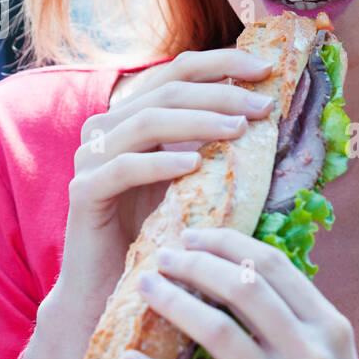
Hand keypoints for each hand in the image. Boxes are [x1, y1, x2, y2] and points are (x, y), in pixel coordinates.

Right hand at [24, 48, 274, 358]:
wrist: (114, 295)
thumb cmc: (165, 239)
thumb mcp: (199, 185)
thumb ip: (221, 148)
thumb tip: (275, 117)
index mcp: (136, 115)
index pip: (180, 70)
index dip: (223, 64)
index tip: (267, 69)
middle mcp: (108, 128)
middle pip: (167, 89)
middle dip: (220, 93)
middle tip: (262, 105)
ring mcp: (91, 159)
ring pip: (147, 122)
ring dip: (198, 122)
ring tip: (238, 129)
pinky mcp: (83, 194)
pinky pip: (122, 168)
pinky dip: (159, 163)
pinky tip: (194, 165)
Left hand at [119, 226, 358, 358]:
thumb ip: (297, 323)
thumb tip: (240, 277)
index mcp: (330, 328)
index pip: (274, 266)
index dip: (227, 242)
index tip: (194, 235)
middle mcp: (311, 354)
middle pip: (242, 286)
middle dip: (195, 262)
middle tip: (162, 255)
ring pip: (216, 331)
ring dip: (172, 303)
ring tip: (144, 289)